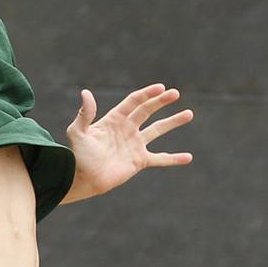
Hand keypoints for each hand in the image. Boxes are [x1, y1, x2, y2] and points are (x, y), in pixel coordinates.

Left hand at [62, 83, 194, 203]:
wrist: (84, 179)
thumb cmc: (79, 155)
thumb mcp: (78, 132)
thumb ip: (84, 114)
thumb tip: (86, 92)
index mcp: (114, 119)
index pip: (134, 102)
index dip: (147, 94)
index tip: (161, 88)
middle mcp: (127, 129)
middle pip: (148, 111)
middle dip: (162, 101)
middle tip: (176, 93)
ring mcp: (135, 144)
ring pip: (158, 130)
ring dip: (173, 121)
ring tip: (189, 113)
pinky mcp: (140, 160)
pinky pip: (160, 159)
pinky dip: (174, 159)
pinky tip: (188, 157)